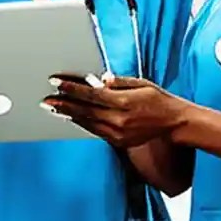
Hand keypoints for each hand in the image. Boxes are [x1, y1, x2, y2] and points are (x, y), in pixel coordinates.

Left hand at [43, 74, 185, 147]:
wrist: (174, 123)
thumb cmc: (159, 100)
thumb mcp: (141, 83)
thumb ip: (119, 82)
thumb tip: (99, 79)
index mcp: (124, 102)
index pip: (91, 94)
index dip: (71, 88)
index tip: (55, 82)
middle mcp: (119, 119)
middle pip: (85, 111)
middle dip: (63, 104)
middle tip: (45, 100)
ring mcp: (118, 133)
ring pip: (87, 123)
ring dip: (68, 115)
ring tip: (53, 108)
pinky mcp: (119, 142)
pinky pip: (95, 131)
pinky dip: (82, 124)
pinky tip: (72, 118)